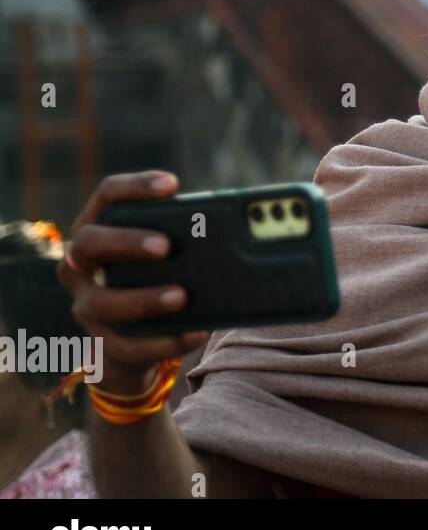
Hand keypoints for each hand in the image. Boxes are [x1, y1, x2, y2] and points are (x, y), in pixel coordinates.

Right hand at [57, 171, 208, 395]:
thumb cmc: (156, 278)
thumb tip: (244, 226)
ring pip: (102, 302)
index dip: (135, 187)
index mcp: (98, 230)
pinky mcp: (104, 342)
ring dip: (144, 299)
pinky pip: (129, 345)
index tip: (173, 184)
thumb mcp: (165, 254)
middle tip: (166, 246)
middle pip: (88, 242)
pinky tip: (196, 334)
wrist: (135, 339)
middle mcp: (81, 265)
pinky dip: (165, 341)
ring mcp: (87, 304)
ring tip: (182, 296)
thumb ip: (185, 238)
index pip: (107, 196)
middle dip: (126, 242)